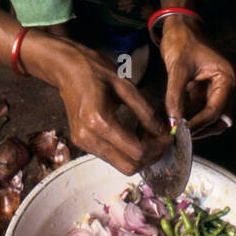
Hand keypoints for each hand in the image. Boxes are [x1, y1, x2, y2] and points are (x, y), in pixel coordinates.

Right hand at [29, 34, 168, 175]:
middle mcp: (87, 137)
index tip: (169, 136)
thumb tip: (162, 131)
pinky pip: (111, 157)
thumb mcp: (125, 86)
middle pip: (129, 166)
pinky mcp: (81, 142)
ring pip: (120, 165)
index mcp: (98, 121)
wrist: (66, 68)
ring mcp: (82, 142)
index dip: (158, 147)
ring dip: (139, 155)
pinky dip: (127, 151)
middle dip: (151, 156)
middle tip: (161, 139)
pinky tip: (134, 134)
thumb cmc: (94, 70)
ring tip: (148, 134)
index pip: (136, 150)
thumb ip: (145, 111)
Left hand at [159, 17, 235, 133]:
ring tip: (174, 129)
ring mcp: (215, 89)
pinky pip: (199, 109)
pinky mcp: (204, 90)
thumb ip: (175, 96)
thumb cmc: (182, 40)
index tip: (181, 131)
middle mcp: (226, 86)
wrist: (179, 25)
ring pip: (209, 117)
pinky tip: (172, 119)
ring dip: (194, 124)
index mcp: (227, 78)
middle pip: (218, 119)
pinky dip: (188, 116)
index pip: (216, 110)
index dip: (199, 123)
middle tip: (179, 135)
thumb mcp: (178, 67)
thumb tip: (173, 121)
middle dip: (200, 128)